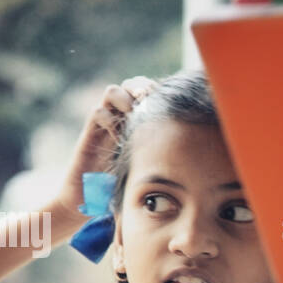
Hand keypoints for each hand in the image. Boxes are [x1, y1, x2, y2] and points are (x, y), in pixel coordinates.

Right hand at [51, 76, 157, 226]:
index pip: (147, 90)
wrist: (88, 198)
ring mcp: (104, 123)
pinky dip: (111, 121)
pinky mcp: (90, 133)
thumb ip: (161, 150)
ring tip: (135, 117)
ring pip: (113, 91)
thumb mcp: (147, 163)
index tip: (171, 101)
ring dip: (126, 99)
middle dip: (143, 88)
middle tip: (152, 103)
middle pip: (132, 84)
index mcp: (137, 119)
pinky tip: (120, 140)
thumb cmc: (122, 184)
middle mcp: (119, 116)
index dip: (158, 90)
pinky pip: (98, 112)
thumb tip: (194, 144)